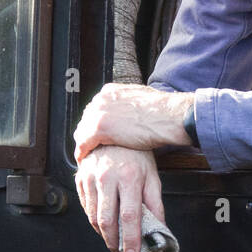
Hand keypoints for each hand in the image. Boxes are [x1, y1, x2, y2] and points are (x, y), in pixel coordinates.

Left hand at [73, 83, 193, 162]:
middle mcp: (101, 99)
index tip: (97, 135)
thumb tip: (130, 111)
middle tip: (91, 148)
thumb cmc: (162, 111)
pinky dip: (82, 153)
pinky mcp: (100, 128)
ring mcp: (99, 112)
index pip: (94, 109)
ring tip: (87, 156)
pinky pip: (83, 144)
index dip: (94, 124)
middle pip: (85, 120)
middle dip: (88, 134)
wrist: (169, 116)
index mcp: (110, 91)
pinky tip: (84, 160)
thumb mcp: (141, 99)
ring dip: (84, 144)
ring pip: (82, 132)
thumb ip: (128, 103)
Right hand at [74, 145, 163, 251]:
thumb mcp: (152, 177)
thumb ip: (155, 204)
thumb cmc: (136, 155)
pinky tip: (105, 224)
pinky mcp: (80, 179)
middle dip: (114, 243)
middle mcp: (107, 178)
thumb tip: (160, 229)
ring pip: (93, 217)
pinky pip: (86, 208)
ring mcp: (91, 178)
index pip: (129, 216)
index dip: (131, 239)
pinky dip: (94, 221)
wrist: (113, 133)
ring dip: (103, 235)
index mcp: (129, 177)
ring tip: (114, 242)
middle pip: (107, 221)